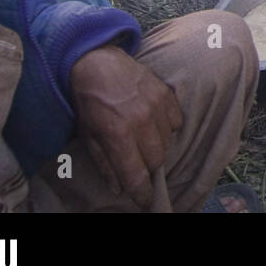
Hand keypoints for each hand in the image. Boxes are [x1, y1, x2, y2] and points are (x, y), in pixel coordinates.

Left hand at [70, 46, 182, 207]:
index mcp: (117, 135)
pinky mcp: (166, 94)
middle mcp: (140, 122)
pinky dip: (167, 128)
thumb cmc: (90, 103)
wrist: (98, 63)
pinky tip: (153, 122)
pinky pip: (176, 122)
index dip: (142, 193)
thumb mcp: (89, 137)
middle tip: (138, 162)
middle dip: (147, 167)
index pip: (136, 175)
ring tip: (143, 138)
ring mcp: (156, 106)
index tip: (144, 201)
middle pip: (156, 160)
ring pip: (167, 142)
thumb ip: (106, 164)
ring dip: (156, 146)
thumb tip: (119, 188)